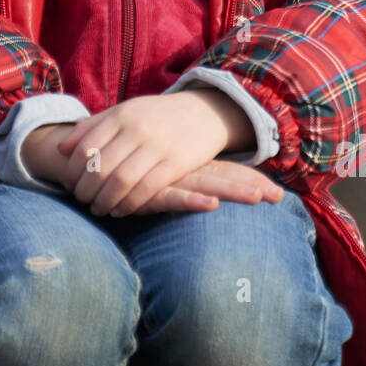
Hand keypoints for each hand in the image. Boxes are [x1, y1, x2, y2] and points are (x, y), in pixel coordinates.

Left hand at [45, 91, 256, 216]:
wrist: (204, 113)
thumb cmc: (157, 116)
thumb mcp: (124, 112)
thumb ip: (92, 127)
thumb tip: (61, 148)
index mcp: (121, 115)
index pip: (85, 146)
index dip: (73, 169)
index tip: (68, 183)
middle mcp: (137, 129)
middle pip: (100, 167)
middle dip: (85, 189)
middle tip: (81, 200)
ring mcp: (158, 145)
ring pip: (120, 181)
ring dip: (104, 201)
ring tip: (98, 209)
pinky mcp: (177, 163)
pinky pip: (147, 189)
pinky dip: (129, 204)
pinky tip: (121, 211)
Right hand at [127, 159, 285, 214]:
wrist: (86, 161)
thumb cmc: (126, 169)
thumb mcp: (156, 175)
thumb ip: (178, 181)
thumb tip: (206, 191)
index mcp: (187, 166)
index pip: (225, 171)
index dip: (251, 180)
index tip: (279, 195)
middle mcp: (181, 170)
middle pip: (223, 177)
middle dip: (251, 187)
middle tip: (279, 198)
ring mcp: (166, 178)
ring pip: (204, 185)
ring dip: (232, 190)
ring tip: (258, 197)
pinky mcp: (148, 191)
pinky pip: (172, 197)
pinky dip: (192, 201)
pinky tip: (210, 204)